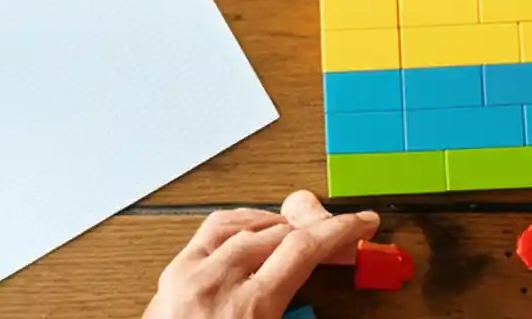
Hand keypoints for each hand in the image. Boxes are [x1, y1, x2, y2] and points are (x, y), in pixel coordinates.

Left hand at [142, 193, 379, 318]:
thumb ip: (295, 316)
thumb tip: (321, 302)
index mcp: (248, 309)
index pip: (303, 249)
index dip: (338, 230)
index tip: (359, 222)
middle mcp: (217, 283)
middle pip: (278, 233)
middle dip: (313, 230)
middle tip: (334, 236)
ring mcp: (191, 273)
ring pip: (245, 225)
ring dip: (277, 224)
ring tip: (297, 232)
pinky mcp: (173, 272)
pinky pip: (213, 230)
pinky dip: (240, 223)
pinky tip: (253, 229)